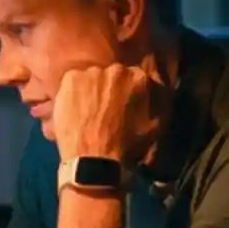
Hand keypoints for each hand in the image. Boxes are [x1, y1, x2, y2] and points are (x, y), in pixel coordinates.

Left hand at [53, 59, 167, 164]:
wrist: (93, 158)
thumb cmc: (126, 145)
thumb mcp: (155, 125)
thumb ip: (157, 101)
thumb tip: (154, 86)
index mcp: (140, 77)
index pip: (133, 78)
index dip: (126, 93)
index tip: (120, 106)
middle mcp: (117, 70)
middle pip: (112, 75)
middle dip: (109, 89)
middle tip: (103, 110)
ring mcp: (92, 72)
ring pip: (91, 78)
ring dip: (91, 90)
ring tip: (87, 112)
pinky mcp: (71, 78)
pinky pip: (72, 82)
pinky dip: (72, 93)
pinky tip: (74, 110)